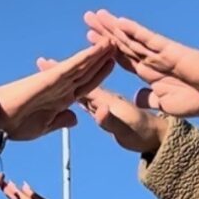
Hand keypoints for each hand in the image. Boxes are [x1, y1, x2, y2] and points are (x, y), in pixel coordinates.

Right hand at [0, 44, 112, 140]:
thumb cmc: (15, 125)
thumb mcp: (45, 127)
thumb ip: (61, 120)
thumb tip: (74, 117)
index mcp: (62, 99)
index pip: (86, 85)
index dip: (100, 74)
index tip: (113, 64)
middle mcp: (61, 86)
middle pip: (87, 71)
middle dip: (103, 59)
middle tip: (119, 43)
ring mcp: (57, 80)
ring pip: (83, 64)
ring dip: (99, 53)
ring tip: (114, 40)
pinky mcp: (51, 78)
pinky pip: (73, 66)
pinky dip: (86, 57)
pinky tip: (99, 48)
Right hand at [36, 56, 163, 155]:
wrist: (157, 137)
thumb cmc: (143, 135)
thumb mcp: (126, 131)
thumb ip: (111, 121)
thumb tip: (98, 111)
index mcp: (106, 99)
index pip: (79, 82)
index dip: (62, 74)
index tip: (45, 64)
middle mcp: (105, 97)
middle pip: (79, 79)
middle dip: (61, 69)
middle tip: (42, 61)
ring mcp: (106, 101)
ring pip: (82, 84)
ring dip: (68, 76)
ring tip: (52, 70)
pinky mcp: (108, 107)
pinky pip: (88, 94)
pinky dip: (77, 88)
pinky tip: (70, 90)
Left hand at [84, 10, 198, 115]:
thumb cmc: (195, 100)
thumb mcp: (165, 103)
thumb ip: (149, 99)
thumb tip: (137, 97)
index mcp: (149, 73)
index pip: (123, 57)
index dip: (106, 49)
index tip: (89, 40)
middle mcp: (151, 59)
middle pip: (123, 43)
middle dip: (104, 31)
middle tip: (87, 18)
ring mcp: (159, 53)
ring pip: (131, 37)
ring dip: (114, 27)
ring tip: (96, 15)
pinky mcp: (170, 50)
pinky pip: (148, 39)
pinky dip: (134, 31)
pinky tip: (119, 23)